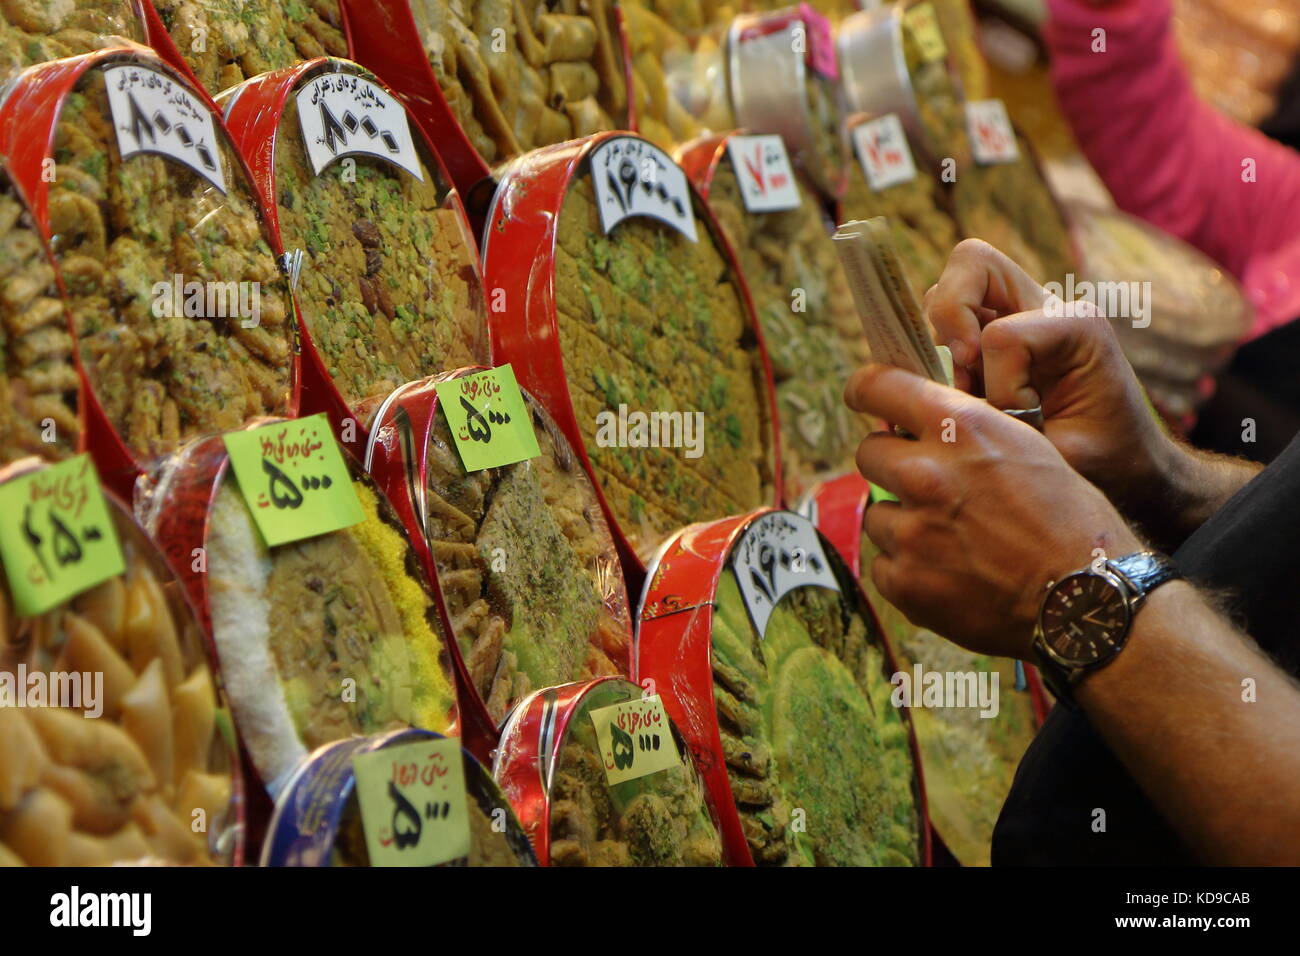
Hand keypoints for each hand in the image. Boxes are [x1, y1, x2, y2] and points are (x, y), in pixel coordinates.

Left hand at [844, 363, 1142, 658]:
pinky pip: (883, 564)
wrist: (1086, 598)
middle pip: (869, 453)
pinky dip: (907, 569)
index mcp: (960, 430)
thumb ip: (966, 431)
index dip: (866, 389)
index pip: (880, 387)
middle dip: (892, 465)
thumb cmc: (1069, 521)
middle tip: (925, 486)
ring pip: (876, 514)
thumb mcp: (1027, 446)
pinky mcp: (905, 582)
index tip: (862, 395)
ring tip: (951, 539)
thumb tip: (916, 424)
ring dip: (902, 523)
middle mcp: (926, 474)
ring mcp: (911, 532)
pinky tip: (949, 573)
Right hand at [924, 238, 1178, 530]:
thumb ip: (1015, 439)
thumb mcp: (1068, 458)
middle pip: (972, 262)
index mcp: (1078, 327)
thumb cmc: (1106, 462)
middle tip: (961, 368)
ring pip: (950, 286)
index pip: (1004, 335)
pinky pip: (948, 321)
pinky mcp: (995, 333)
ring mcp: (1017, 315)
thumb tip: (949, 424)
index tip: (1022, 420)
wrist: (1129, 467)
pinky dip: (939, 353)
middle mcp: (1047, 307)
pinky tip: (963, 393)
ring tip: (964, 387)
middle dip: (949, 314)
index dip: (999, 385)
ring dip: (942, 335)